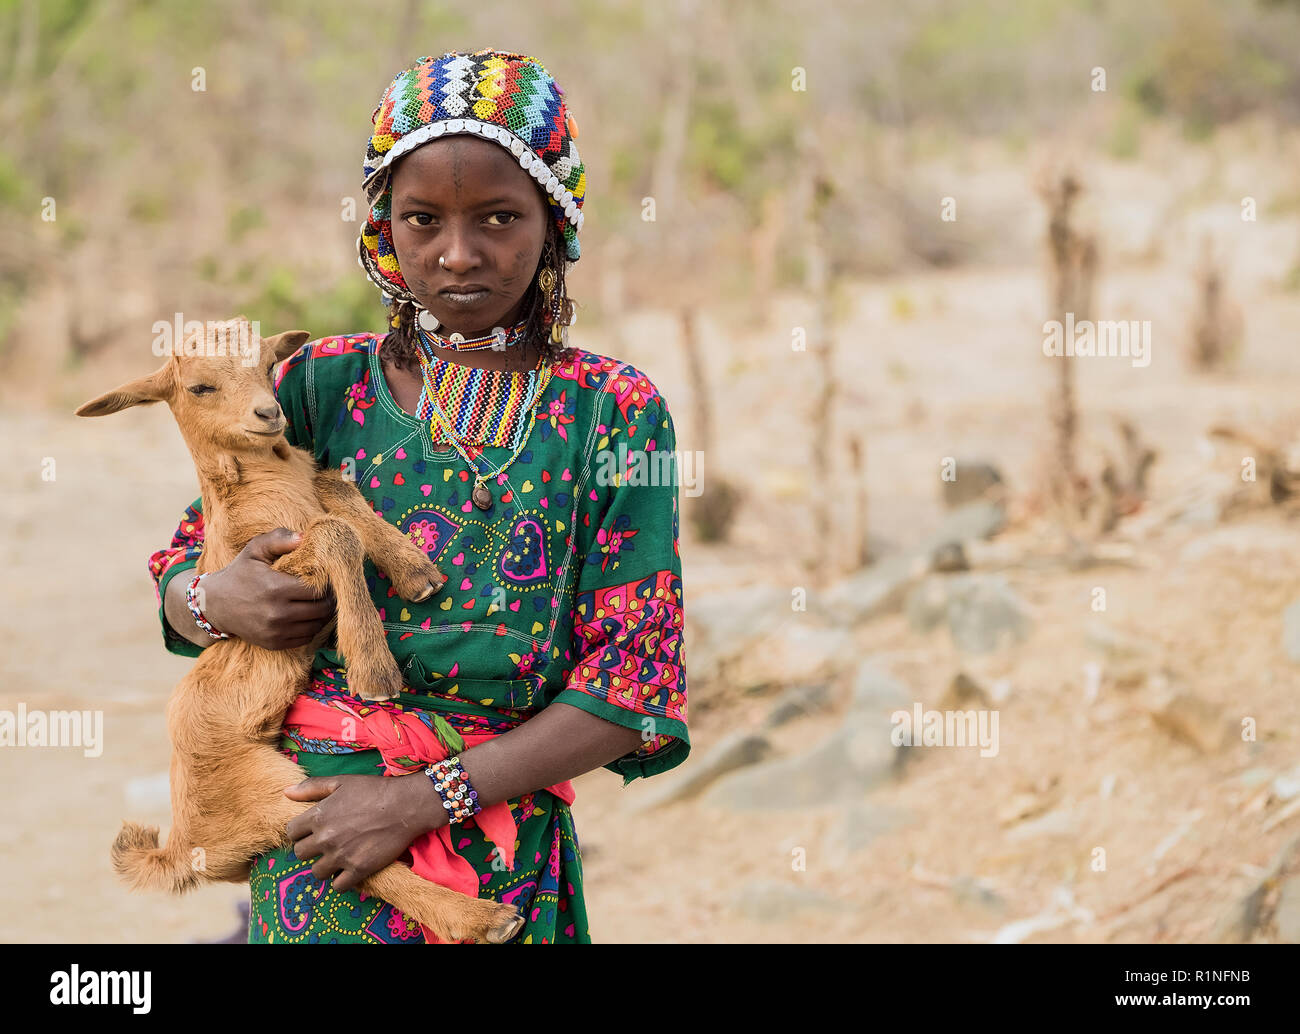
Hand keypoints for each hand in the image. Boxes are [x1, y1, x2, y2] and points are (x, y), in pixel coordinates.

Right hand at [202, 528, 335, 649]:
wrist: (214, 604)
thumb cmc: (240, 573)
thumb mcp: (255, 550)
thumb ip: (279, 539)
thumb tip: (304, 537)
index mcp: (275, 588)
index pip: (317, 589)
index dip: (327, 584)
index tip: (328, 578)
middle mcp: (277, 613)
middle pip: (321, 610)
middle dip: (328, 600)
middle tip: (330, 591)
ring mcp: (275, 631)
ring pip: (316, 625)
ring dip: (322, 615)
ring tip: (320, 603)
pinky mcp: (274, 643)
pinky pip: (306, 638)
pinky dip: (311, 628)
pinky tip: (307, 616)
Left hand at [283, 773, 445, 891]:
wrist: (406, 806)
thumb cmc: (374, 790)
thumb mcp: (341, 782)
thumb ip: (311, 787)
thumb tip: (286, 792)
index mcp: (318, 816)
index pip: (291, 833)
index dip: (300, 831)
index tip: (311, 830)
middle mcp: (325, 839)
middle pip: (300, 854)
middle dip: (310, 849)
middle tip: (325, 844)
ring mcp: (341, 856)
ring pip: (316, 872)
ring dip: (324, 866)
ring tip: (337, 857)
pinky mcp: (358, 869)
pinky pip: (338, 886)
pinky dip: (341, 880)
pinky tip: (348, 870)